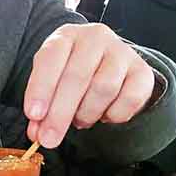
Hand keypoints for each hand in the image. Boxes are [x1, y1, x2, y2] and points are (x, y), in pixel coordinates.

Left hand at [23, 23, 154, 148]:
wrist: (106, 63)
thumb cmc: (70, 72)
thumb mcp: (50, 82)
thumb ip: (41, 108)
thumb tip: (37, 134)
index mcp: (66, 35)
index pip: (50, 58)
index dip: (40, 88)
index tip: (33, 116)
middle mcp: (95, 37)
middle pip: (77, 77)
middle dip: (60, 114)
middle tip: (49, 139)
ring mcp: (122, 52)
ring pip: (104, 88)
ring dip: (86, 113)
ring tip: (79, 120)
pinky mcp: (142, 71)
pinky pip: (129, 99)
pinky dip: (113, 115)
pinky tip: (103, 115)